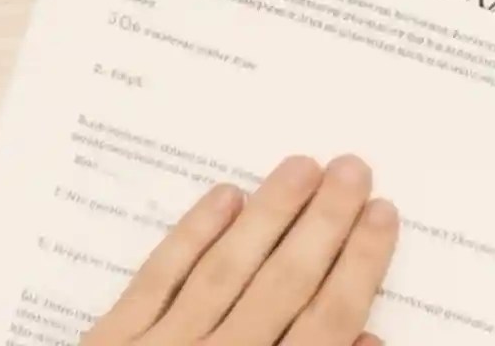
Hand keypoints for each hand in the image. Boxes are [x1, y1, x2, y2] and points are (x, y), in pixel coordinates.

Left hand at [84, 155, 399, 345]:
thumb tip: (369, 339)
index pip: (325, 323)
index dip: (360, 265)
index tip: (383, 214)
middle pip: (284, 285)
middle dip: (324, 223)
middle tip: (353, 168)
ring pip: (226, 269)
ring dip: (269, 214)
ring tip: (301, 167)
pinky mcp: (111, 343)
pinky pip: (158, 278)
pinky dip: (193, 235)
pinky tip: (225, 197)